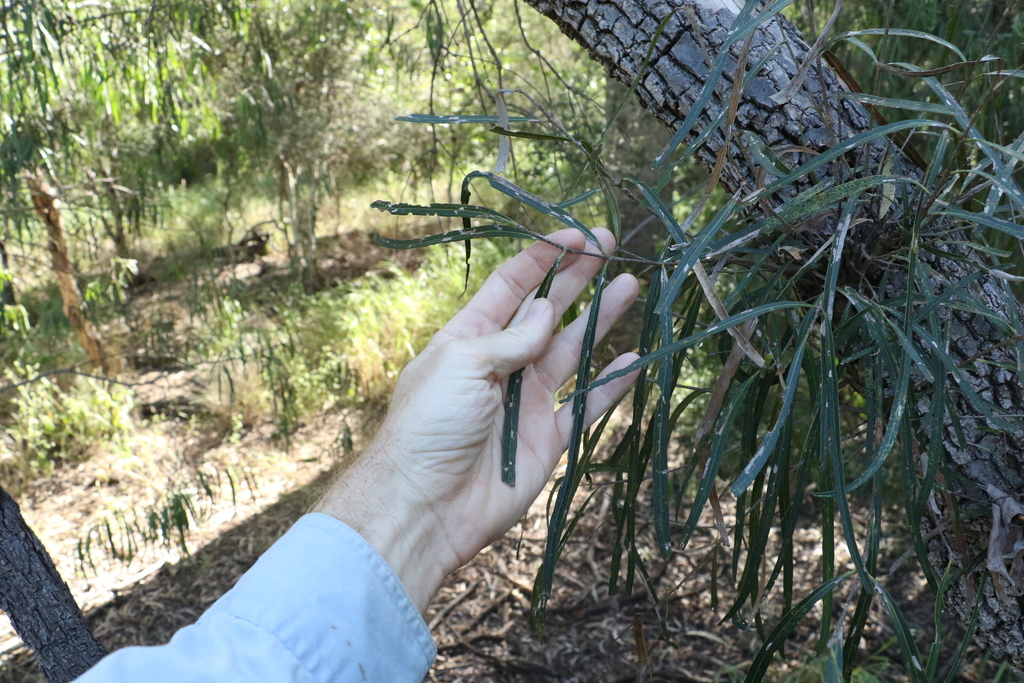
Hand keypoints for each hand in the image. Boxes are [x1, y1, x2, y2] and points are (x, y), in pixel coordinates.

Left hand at [315, 228, 639, 611]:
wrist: (427, 506)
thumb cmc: (429, 426)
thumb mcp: (463, 365)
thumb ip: (511, 337)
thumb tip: (546, 310)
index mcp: (469, 339)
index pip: (510, 286)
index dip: (542, 257)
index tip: (577, 235)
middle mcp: (500, 364)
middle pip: (545, 311)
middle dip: (577, 278)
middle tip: (611, 248)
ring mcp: (526, 401)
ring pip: (571, 351)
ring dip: (599, 319)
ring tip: (630, 286)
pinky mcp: (548, 439)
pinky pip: (585, 405)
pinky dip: (609, 383)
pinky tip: (631, 358)